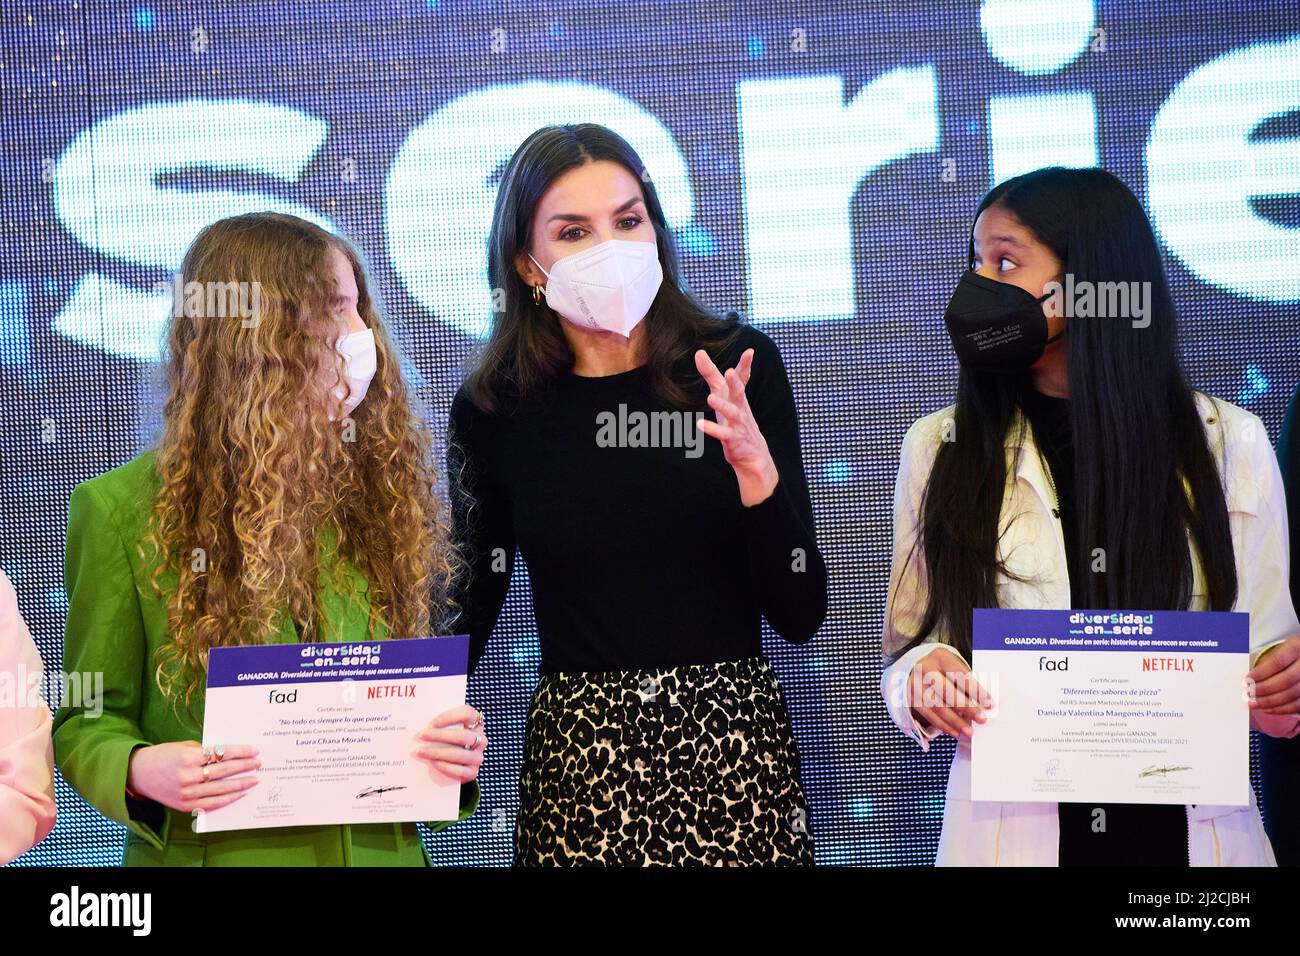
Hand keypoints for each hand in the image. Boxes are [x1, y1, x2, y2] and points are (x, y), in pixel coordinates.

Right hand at [127, 741, 259, 812]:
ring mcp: (187, 793)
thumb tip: (229, 754)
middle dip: (245, 767)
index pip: (222, 753)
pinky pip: (211, 804)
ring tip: (254, 780)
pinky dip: (228, 799)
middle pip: (224, 771)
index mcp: (188, 757)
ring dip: (241, 784)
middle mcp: (188, 776)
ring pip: (221, 789)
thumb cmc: (163, 756)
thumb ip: (204, 751)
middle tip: (259, 764)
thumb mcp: (183, 746)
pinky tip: (240, 794)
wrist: (138, 774)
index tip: (254, 750)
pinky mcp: (185, 805)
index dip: (241, 752)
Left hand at [413, 704, 486, 782]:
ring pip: (461, 754)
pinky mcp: (472, 772)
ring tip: (421, 752)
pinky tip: (433, 763)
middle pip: (463, 736)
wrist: (452, 764)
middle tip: (421, 736)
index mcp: (475, 723)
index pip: (467, 713)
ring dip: (438, 753)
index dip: (448, 717)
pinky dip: (446, 767)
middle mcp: (480, 739)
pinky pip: (461, 771)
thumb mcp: (444, 728)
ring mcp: (477, 757)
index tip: (430, 723)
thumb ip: (437, 724)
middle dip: (440, 736)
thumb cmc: (445, 740)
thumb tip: (419, 722)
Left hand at [694, 347, 777, 505]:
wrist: (753, 453)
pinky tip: (700, 425)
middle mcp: (739, 407)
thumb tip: (700, 352)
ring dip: (722, 406)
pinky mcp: (732, 439)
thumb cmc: (736, 420)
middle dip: (735, 382)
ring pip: (731, 413)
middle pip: (739, 392)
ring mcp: (737, 424)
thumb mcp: (726, 396)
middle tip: (730, 371)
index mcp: (737, 397)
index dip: (746, 365)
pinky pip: (721, 434)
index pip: (742, 378)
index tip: (750, 351)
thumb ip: (713, 375)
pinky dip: (711, 429)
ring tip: (711, 398)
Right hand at [906, 647, 991, 738]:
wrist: (914, 666)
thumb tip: (982, 705)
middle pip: (947, 690)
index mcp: (940, 657)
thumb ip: (966, 682)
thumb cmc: (942, 668)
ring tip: (969, 731)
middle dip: (966, 707)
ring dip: (955, 721)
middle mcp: (925, 669)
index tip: (989, 704)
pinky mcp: (912, 698)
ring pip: (936, 706)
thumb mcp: (953, 666)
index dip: (975, 690)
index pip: (960, 675)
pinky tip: (955, 731)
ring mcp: (915, 684)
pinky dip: (943, 725)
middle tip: (981, 719)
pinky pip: (928, 715)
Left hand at [1248, 637, 1299, 714]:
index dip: (1260, 673)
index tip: (1247, 680)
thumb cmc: (1294, 652)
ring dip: (1270, 702)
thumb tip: (1250, 678)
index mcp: (1297, 648)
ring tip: (1254, 703)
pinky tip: (1268, 709)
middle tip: (1249, 693)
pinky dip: (1282, 709)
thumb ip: (1270, 660)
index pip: (1277, 662)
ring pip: (1292, 695)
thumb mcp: (1284, 647)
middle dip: (1264, 689)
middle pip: (1285, 680)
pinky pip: (1298, 705)